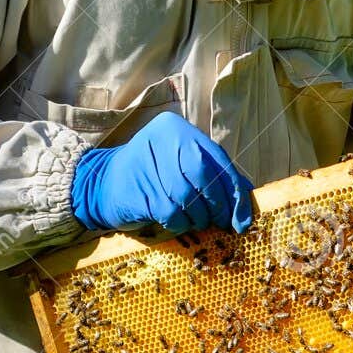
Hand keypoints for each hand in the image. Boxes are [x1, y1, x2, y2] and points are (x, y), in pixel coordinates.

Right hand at [71, 112, 254, 233]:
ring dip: (199, 217)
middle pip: (205, 178)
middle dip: (219, 206)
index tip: (243, 219)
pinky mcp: (138, 188)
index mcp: (178, 129)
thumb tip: (248, 202)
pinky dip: (181, 223)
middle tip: (223, 223)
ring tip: (197, 221)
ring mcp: (147, 162)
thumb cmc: (156, 177)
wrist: (104, 184)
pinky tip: (177, 222)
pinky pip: (172, 213)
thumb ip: (215, 176)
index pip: (218, 162)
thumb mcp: (185, 167)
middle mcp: (162, 139)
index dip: (236, 194)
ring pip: (189, 198)